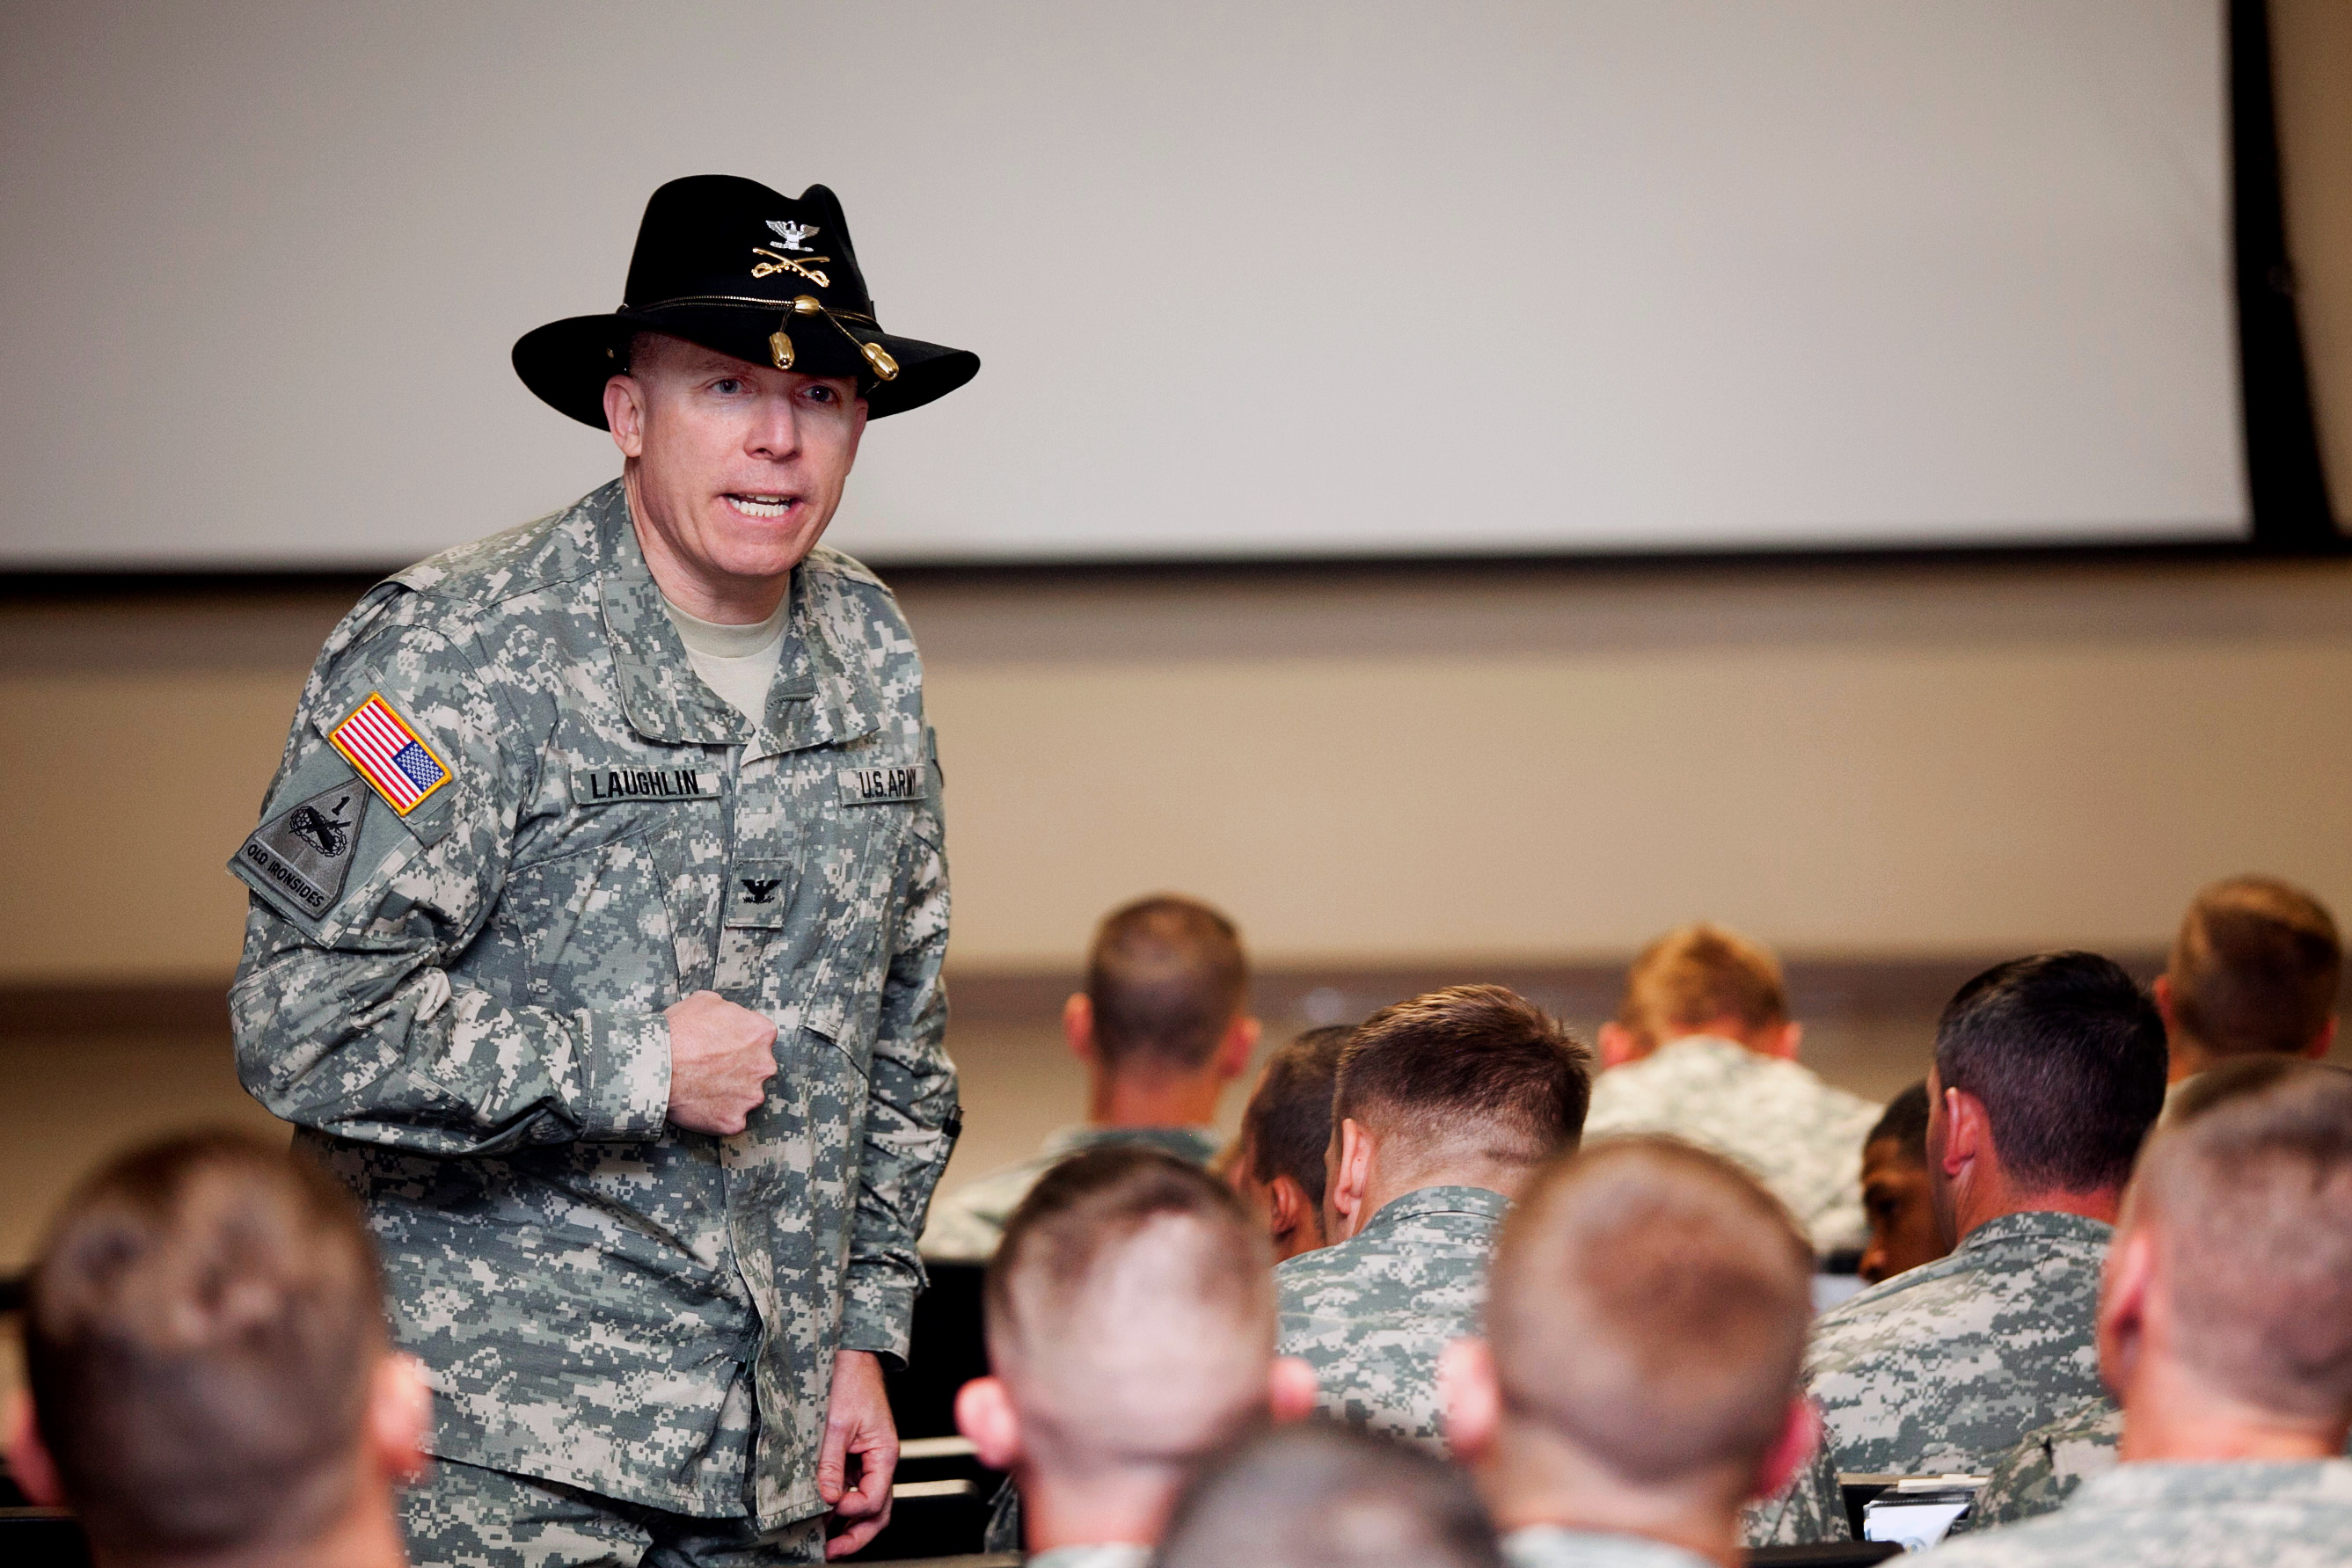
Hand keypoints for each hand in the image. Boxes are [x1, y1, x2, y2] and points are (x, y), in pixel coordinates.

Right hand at [663, 991, 776, 1134]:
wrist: (657, 1065)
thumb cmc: (678, 1031)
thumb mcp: (705, 1001)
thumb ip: (729, 1009)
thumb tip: (730, 1014)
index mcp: (761, 1033)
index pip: (760, 1038)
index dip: (739, 1043)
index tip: (723, 1047)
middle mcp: (764, 1065)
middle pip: (757, 1068)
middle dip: (738, 1068)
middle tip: (711, 1068)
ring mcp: (751, 1095)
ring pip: (746, 1095)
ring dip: (730, 1092)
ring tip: (703, 1087)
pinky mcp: (734, 1120)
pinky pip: (730, 1118)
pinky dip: (717, 1114)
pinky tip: (700, 1104)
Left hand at [818, 1349, 896, 1557]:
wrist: (850, 1357)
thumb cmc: (850, 1381)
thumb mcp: (836, 1424)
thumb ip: (832, 1464)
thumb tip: (827, 1497)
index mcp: (885, 1454)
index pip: (873, 1499)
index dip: (849, 1509)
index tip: (827, 1505)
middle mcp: (880, 1462)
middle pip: (878, 1513)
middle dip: (857, 1536)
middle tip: (831, 1551)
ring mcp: (869, 1462)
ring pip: (867, 1506)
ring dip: (848, 1525)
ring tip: (824, 1540)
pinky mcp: (856, 1458)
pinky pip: (853, 1489)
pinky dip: (841, 1506)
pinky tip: (823, 1512)